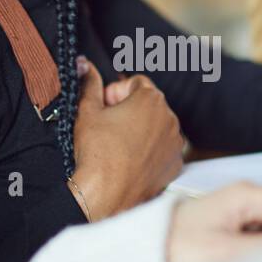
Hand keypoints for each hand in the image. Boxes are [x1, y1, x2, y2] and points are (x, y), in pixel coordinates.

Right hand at [70, 59, 183, 220]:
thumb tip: (85, 66)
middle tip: (107, 125)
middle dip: (128, 110)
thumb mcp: (87, 112)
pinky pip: (162, 148)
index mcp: (151, 99)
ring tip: (117, 145)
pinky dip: (149, 150)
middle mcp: (170, 118)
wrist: (106, 194)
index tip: (104, 106)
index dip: (115, 92)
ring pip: (156, 126)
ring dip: (140, 129)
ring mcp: (175, 142)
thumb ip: (89, 84)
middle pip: (148, 104)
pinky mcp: (175, 164)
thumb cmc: (97, 153)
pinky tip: (129, 160)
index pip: (135, 82)